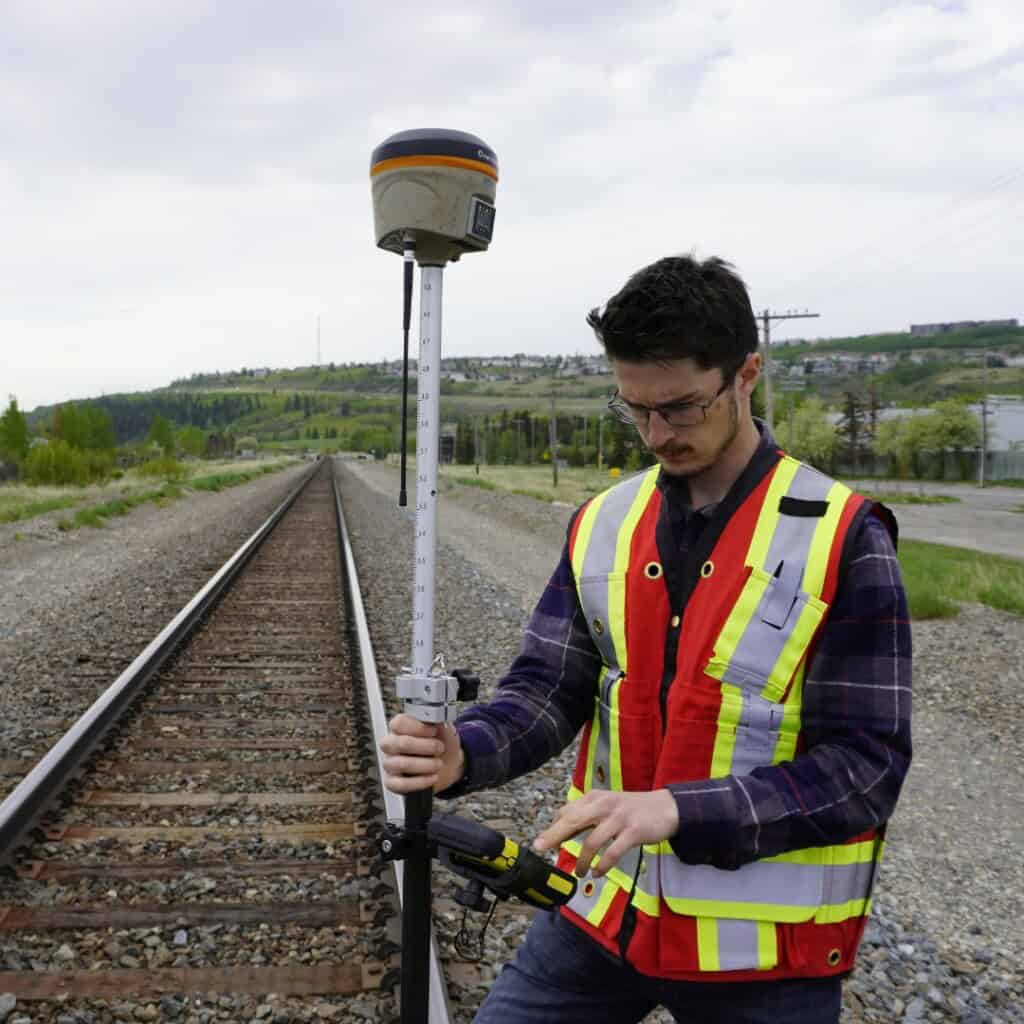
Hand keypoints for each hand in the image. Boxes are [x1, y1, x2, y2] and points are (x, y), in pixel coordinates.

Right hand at [379, 713, 464, 794]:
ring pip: (400, 764)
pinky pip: (400, 785)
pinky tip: (432, 777)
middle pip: (399, 744)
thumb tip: (433, 718)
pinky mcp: (392, 782)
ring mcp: (390, 764)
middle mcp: (391, 744)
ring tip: (439, 764)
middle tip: (440, 748)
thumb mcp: (442, 727)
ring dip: (425, 765)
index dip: (418, 728)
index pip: (398, 723)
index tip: (434, 731)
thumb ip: (436, 720)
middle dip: (425, 747)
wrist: (450, 763)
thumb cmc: (442, 742)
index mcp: (400, 727)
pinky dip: (420, 782)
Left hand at [533, 789, 679, 877]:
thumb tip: (561, 829)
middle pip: (573, 820)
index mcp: (595, 798)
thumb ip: (586, 815)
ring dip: (582, 860)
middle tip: (540, 848)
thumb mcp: (607, 806)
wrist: (665, 808)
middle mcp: (604, 805)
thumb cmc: (631, 810)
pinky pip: (612, 852)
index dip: (554, 827)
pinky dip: (602, 866)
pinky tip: (598, 872)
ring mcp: (619, 818)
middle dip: (554, 835)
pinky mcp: (633, 832)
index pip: (568, 811)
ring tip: (580, 872)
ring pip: (592, 841)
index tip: (543, 842)